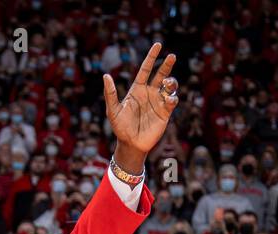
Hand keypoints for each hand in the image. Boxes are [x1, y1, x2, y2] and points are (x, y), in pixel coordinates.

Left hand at [103, 42, 179, 170]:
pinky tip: (169, 99)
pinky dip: (172, 97)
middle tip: (172, 56)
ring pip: (169, 86)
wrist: (130, 144)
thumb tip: (105, 75)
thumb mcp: (113, 110)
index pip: (146, 69)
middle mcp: (149, 93)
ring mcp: (158, 102)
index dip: (152, 57)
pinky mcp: (165, 112)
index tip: (158, 44)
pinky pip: (172, 100)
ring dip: (171, 81)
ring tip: (167, 83)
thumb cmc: (120, 127)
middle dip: (167, 65)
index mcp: (137, 89)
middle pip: (161, 74)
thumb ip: (110, 94)